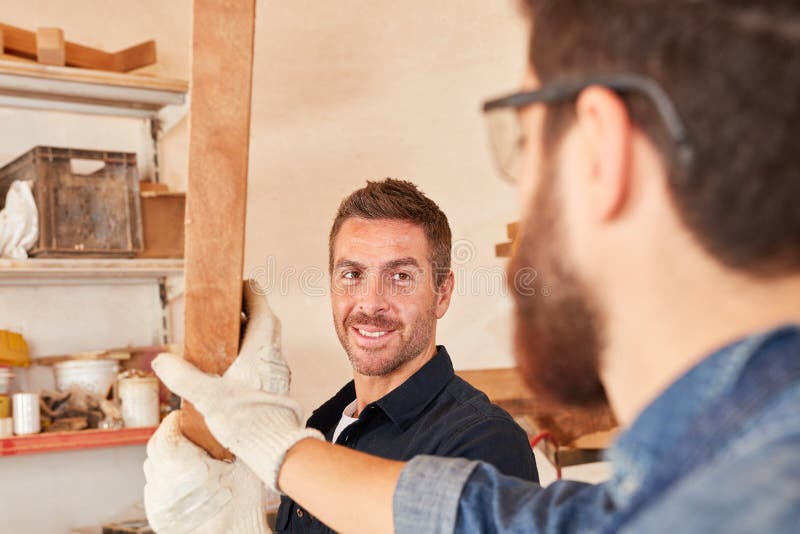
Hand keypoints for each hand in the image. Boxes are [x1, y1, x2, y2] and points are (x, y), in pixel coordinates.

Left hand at [144, 411, 269, 533]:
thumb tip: (235, 413)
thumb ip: (234, 436)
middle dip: (169, 435)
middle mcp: (164, 483)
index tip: (184, 414)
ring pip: (152, 468)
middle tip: (186, 430)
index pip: (166, 432)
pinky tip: (186, 479)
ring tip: (187, 456)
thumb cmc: (242, 503)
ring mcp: (158, 501)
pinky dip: (166, 478)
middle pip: (155, 448)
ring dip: (165, 457)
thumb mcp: (244, 463)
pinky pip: (155, 487)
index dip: (174, 420)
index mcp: (182, 465)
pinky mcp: (158, 515)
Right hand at [152, 282, 323, 491]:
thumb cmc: (247, 419)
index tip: (244, 283)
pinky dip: (253, 352)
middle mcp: (273, 357)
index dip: (253, 295)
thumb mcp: (207, 396)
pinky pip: (266, 360)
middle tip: (234, 305)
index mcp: (260, 349)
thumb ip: (183, 376)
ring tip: (229, 334)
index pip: (262, 311)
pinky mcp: (275, 388)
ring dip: (253, 332)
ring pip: (268, 342)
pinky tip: (235, 365)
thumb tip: (161, 360)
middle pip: (268, 323)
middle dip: (253, 311)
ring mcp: (277, 372)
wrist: (274, 447)